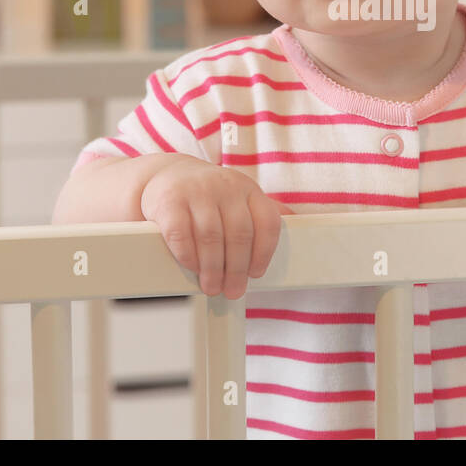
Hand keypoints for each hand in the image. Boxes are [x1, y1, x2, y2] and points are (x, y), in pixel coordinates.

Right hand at [141, 157, 293, 298]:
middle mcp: (226, 186)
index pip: (267, 221)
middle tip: (233, 290)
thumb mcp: (238, 196)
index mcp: (248, 188)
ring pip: (211, 237)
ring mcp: (197, 191)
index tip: (256, 274)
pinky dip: (189, 257)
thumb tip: (297, 222)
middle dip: (237, 269)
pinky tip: (192, 267)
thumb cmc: (207, 194)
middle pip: (239, 234)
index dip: (264, 253)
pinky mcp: (170, 201)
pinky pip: (182, 235)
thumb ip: (260, 212)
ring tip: (212, 286)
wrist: (167, 175)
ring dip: (213, 269)